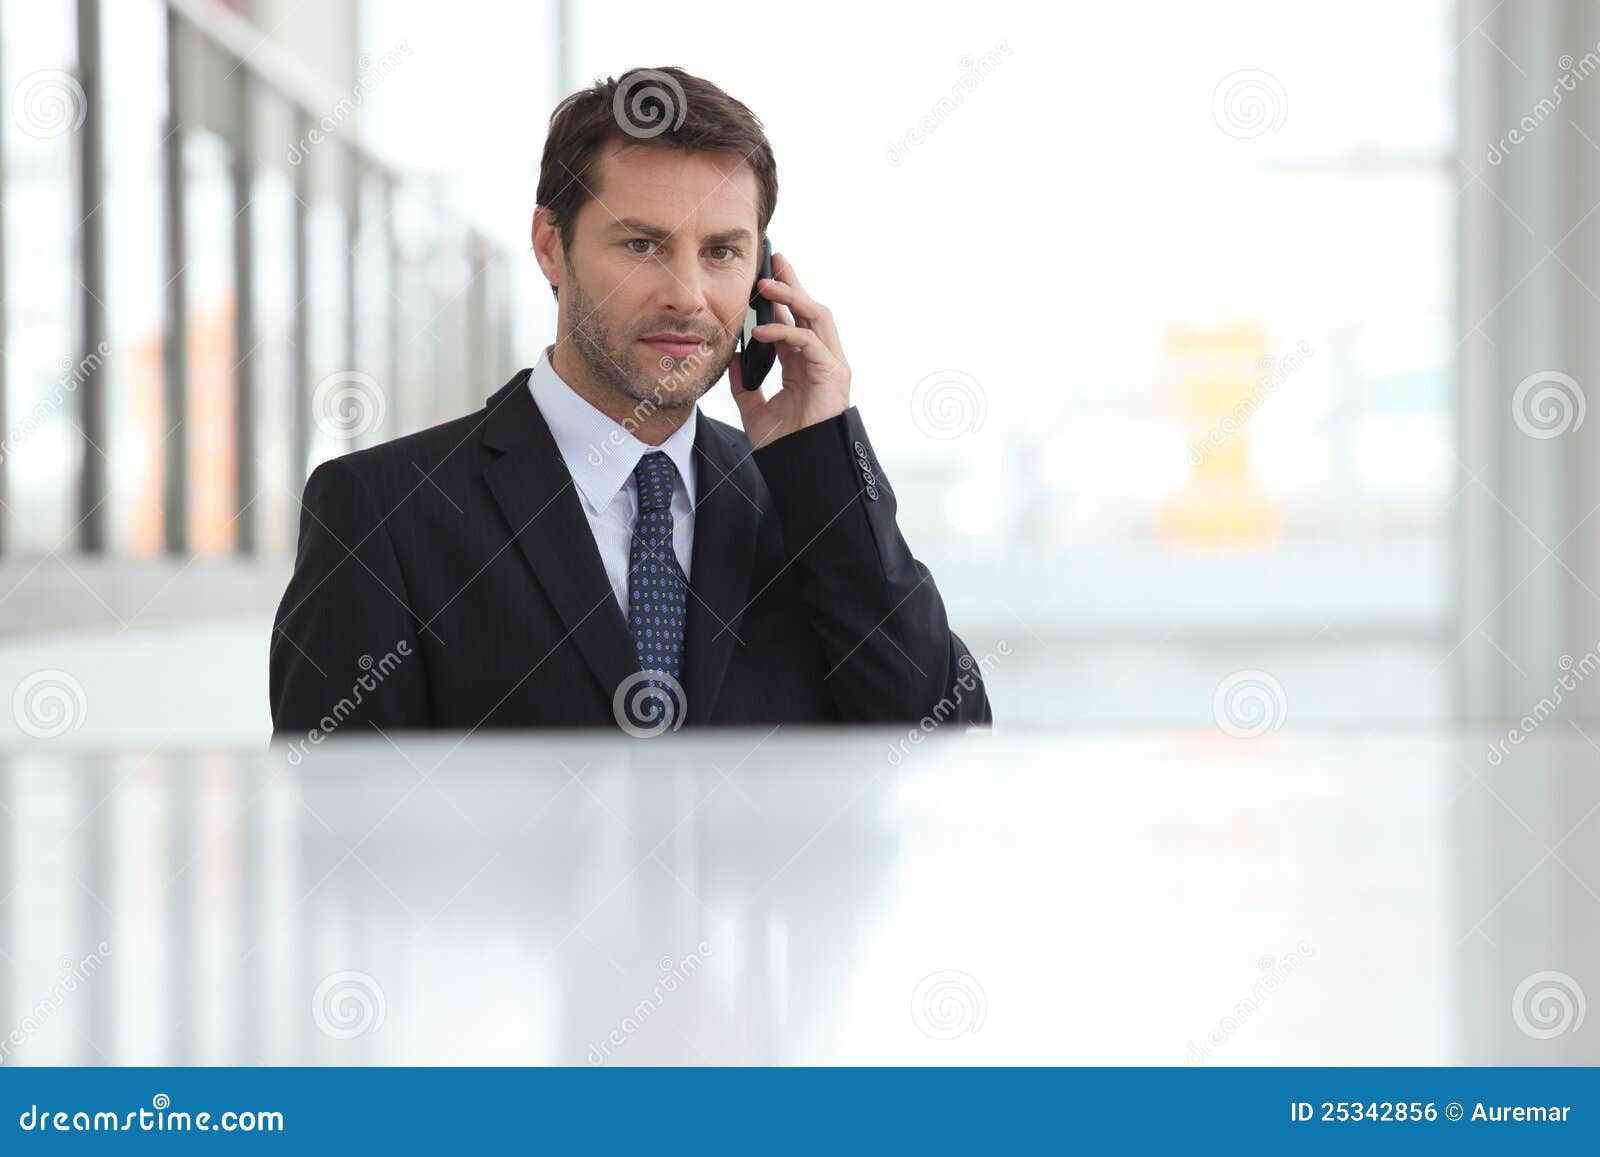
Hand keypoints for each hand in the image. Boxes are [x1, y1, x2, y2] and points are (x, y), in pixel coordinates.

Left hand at [729, 252, 850, 448]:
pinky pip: (809, 341)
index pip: (794, 321)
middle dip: (793, 283)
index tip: (766, 275)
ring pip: (817, 316)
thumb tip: (732, 358)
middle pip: (810, 309)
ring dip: (793, 297)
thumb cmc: (785, 443)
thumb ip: (744, 383)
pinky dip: (785, 332)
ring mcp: (830, 364)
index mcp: (803, 365)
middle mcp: (820, 359)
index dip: (781, 298)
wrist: (800, 466)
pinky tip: (761, 331)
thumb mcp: (755, 408)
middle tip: (774, 260)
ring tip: (767, 285)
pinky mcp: (833, 373)